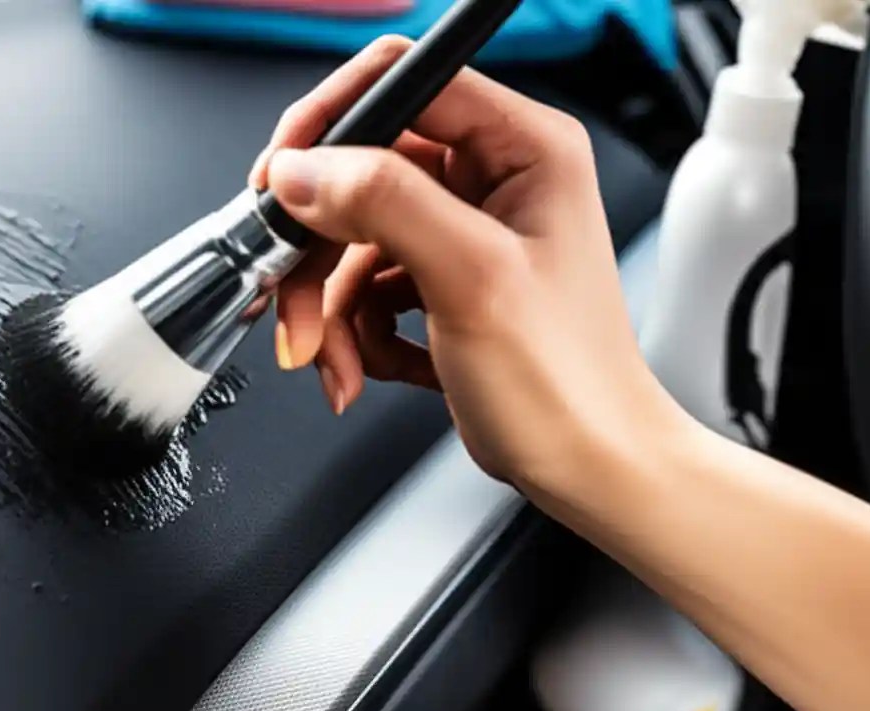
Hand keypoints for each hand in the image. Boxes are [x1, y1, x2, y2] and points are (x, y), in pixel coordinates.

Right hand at [251, 36, 687, 487]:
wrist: (587, 467)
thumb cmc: (570, 384)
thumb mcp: (473, 279)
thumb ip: (386, 203)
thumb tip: (305, 168)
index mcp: (522, 148)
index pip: (401, 84)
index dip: (329, 124)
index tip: (282, 180)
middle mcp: (490, 178)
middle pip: (358, 171)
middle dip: (316, 246)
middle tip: (290, 296)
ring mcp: (460, 230)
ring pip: (348, 234)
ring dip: (327, 305)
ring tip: (337, 360)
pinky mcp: (437, 277)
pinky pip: (359, 282)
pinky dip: (349, 330)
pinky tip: (368, 367)